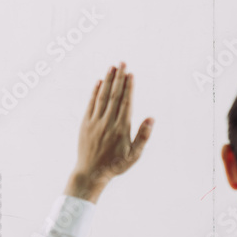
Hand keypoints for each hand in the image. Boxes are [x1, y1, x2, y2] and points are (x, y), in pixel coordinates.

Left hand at [67, 63, 153, 201]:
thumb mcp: (134, 155)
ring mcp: (95, 122)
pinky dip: (95, 92)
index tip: (131, 74)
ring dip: (108, 80)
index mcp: (121, 128)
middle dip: (119, 78)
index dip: (129, 87)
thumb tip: (151, 119)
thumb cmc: (115, 165)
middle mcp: (107, 122)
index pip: (126, 103)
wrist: (90, 173)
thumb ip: (143, 136)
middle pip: (114, 95)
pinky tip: (99, 82)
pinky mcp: (85, 124)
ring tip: (112, 67)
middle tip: (122, 62)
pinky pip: (91, 104)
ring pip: (102, 97)